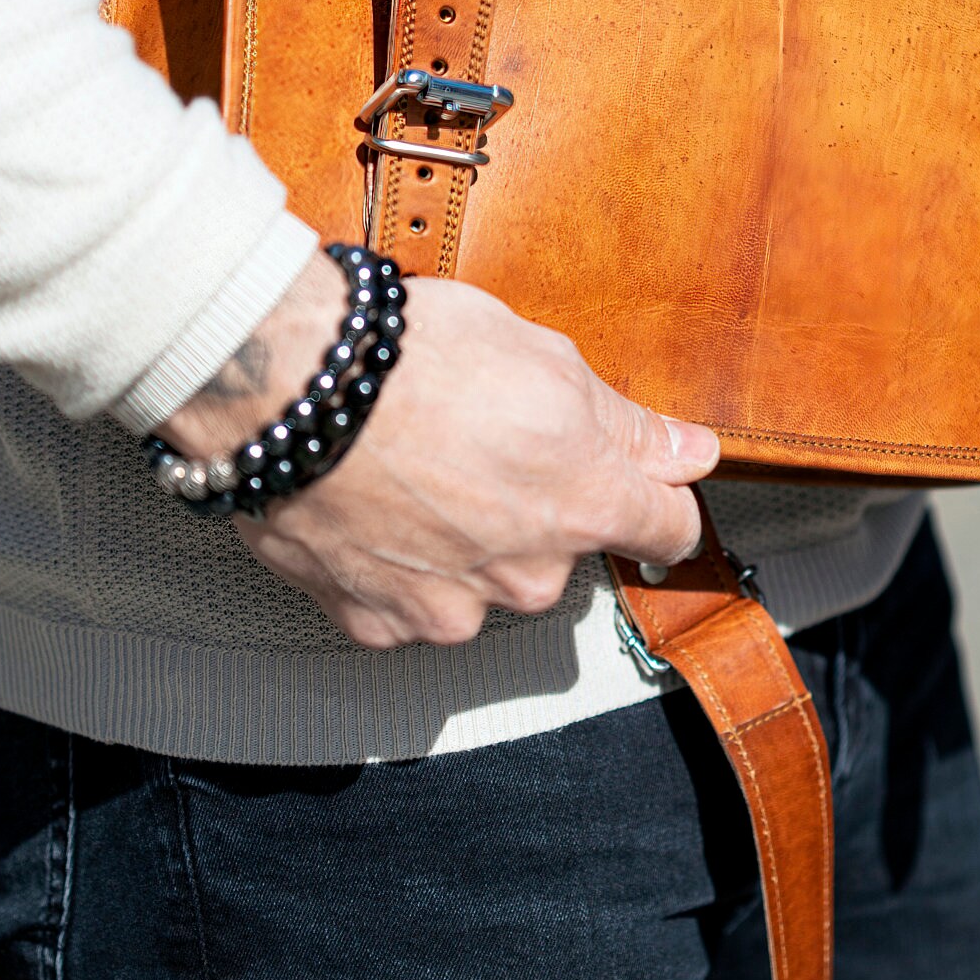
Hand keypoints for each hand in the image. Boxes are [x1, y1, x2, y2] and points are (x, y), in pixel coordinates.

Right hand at [159, 254, 718, 647]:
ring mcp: (449, 607)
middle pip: (562, 552)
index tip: (646, 484)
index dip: (661, 499)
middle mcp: (526, 573)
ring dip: (466, 540)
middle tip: (484, 440)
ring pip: (484, 580)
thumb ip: (626, 424)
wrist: (290, 387)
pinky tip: (377, 503)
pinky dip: (400, 564)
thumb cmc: (414, 357)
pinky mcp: (378, 621)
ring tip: (419, 467)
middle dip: (538, 507)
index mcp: (582, 503)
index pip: (667, 529)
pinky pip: (410, 601)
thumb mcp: (545, 359)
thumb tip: (690, 452)